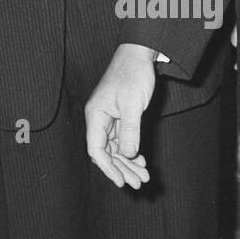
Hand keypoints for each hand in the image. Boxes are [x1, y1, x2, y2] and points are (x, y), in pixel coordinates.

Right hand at [84, 43, 157, 189]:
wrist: (139, 54)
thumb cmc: (133, 74)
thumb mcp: (133, 104)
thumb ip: (129, 130)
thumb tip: (126, 155)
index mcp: (96, 115)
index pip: (96, 149)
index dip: (108, 168)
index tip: (122, 181)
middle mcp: (99, 118)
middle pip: (106, 152)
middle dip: (122, 169)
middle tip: (139, 184)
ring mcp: (109, 118)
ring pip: (115, 148)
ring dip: (128, 163)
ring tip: (144, 177)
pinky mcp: (119, 116)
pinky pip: (122, 140)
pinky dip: (131, 152)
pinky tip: (141, 161)